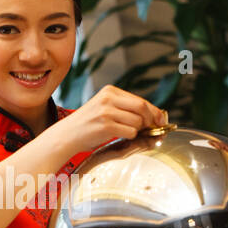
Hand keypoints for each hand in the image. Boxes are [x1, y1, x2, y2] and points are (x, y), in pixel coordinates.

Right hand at [47, 84, 166, 155]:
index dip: (154, 111)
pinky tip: (118, 136)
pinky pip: (130, 132)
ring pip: (138, 121)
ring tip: (125, 132)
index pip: (140, 100)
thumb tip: (153, 114)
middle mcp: (109, 98)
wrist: (67, 135)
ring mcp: (107, 112)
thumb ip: (125, 107)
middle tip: (150, 129)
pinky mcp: (106, 126)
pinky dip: (129, 136)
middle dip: (150, 120)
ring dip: (137, 130)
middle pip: (142, 107)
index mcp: (110, 91)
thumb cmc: (88, 124)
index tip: (161, 120)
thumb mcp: (105, 107)